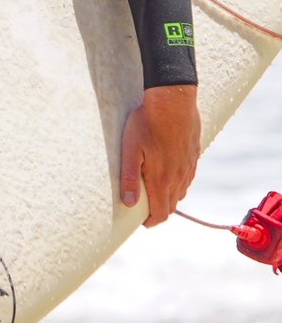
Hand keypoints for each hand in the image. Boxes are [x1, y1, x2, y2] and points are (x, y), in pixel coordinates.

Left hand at [120, 84, 200, 226]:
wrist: (173, 100)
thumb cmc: (148, 122)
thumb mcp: (131, 149)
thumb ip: (130, 177)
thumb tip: (128, 203)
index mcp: (162, 179)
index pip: (161, 213)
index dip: (152, 222)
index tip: (143, 222)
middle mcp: (178, 176)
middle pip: (172, 205)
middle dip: (160, 210)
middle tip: (147, 208)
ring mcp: (188, 165)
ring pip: (182, 191)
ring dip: (170, 197)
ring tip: (157, 192)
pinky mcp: (194, 153)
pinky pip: (189, 176)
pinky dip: (180, 182)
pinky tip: (172, 173)